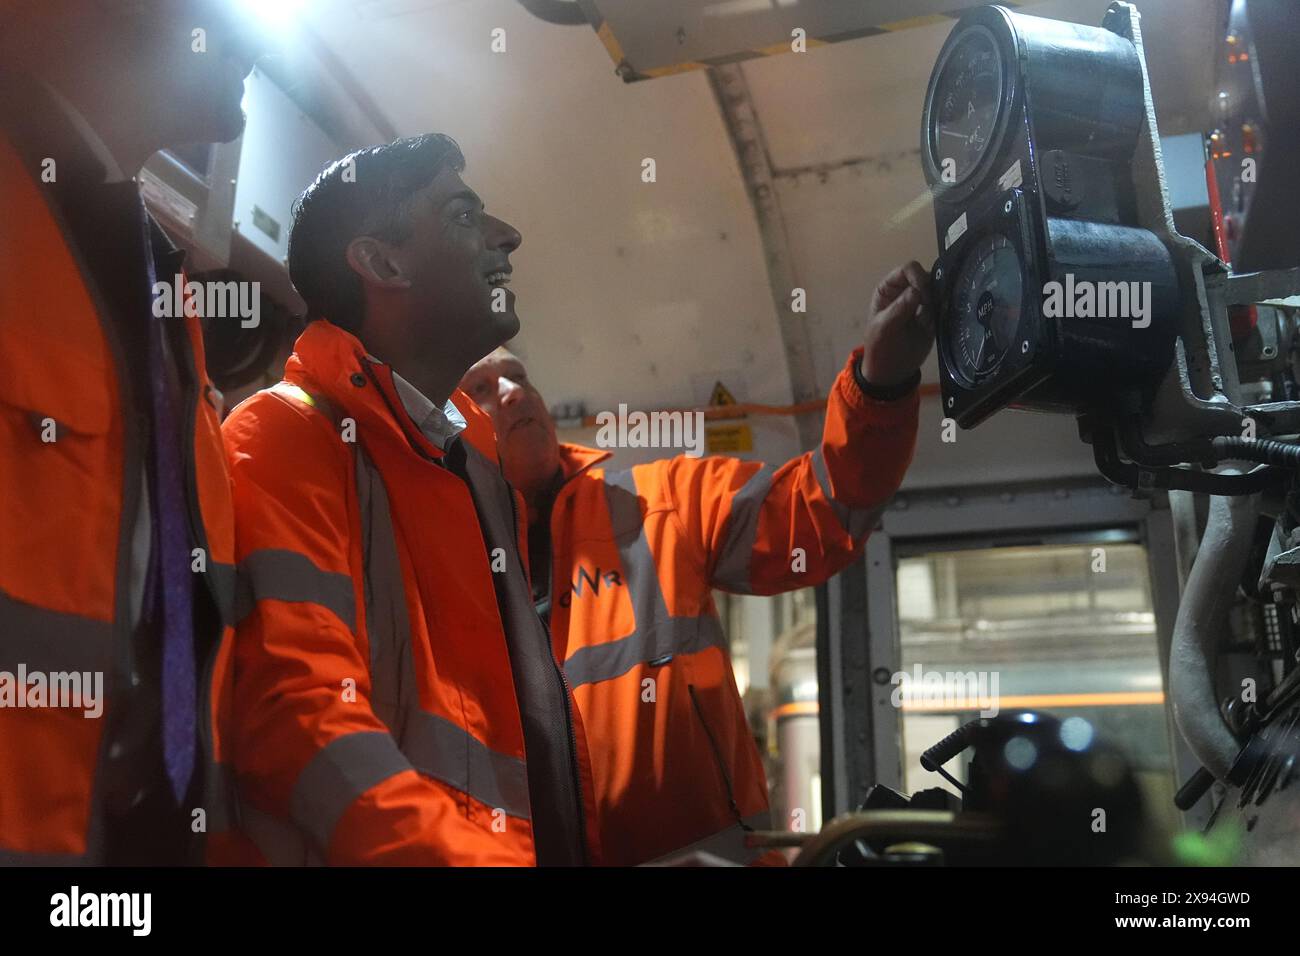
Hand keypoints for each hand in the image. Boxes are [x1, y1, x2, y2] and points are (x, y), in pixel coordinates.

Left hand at [860, 261, 935, 387]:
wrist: (892, 372)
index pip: (908, 269)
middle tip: (927, 310)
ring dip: (937, 304)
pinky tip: (932, 328)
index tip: (922, 295)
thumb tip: (917, 291)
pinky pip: (944, 308)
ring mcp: (921, 304)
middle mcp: (906, 291)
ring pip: (938, 292)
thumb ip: (900, 308)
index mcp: (889, 289)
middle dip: (930, 292)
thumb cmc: (880, 348)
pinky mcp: (933, 317)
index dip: (917, 277)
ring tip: (927, 322)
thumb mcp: (884, 328)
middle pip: (926, 278)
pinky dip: (942, 315)